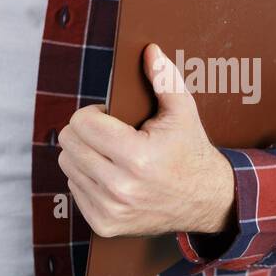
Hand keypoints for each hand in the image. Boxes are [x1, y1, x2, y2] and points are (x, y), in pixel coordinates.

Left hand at [57, 43, 236, 237]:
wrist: (208, 201)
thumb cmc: (191, 150)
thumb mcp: (183, 111)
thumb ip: (164, 78)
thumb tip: (149, 49)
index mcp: (136, 157)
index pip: (81, 123)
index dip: (93, 113)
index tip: (110, 116)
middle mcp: (120, 188)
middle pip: (69, 143)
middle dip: (85, 132)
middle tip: (110, 133)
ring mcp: (111, 210)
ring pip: (67, 165)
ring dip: (84, 154)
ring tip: (112, 154)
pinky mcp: (105, 225)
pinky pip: (74, 188)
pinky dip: (87, 178)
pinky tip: (111, 175)